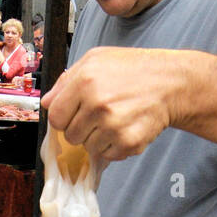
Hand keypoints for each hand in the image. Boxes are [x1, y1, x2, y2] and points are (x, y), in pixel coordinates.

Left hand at [41, 46, 177, 161]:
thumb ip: (66, 81)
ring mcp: (113, 126)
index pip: (55, 117)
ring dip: (98, 138)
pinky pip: (107, 155)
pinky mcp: (128, 142)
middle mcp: (97, 104)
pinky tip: (125, 128)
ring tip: (115, 119)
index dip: (63, 118)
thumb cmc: (132, 69)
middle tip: (100, 115)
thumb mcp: (95, 60)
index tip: (75, 114)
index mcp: (85, 82)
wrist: (171, 83)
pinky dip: (114, 146)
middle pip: (70, 136)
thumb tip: (46, 103)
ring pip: (88, 148)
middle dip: (81, 128)